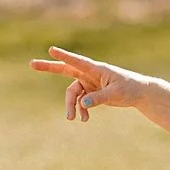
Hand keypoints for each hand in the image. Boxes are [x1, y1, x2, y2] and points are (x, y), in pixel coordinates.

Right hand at [29, 47, 145, 121]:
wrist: (138, 94)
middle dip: (49, 67)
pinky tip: (85, 119)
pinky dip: (81, 110)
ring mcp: (89, 83)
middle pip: (65, 69)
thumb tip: (83, 103)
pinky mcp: (91, 92)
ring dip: (71, 106)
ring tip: (72, 119)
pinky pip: (80, 102)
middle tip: (31, 64)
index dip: (63, 56)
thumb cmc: (130, 88)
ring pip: (73, 94)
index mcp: (96, 69)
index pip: (77, 61)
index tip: (51, 49)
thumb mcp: (115, 94)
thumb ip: (99, 98)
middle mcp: (89, 74)